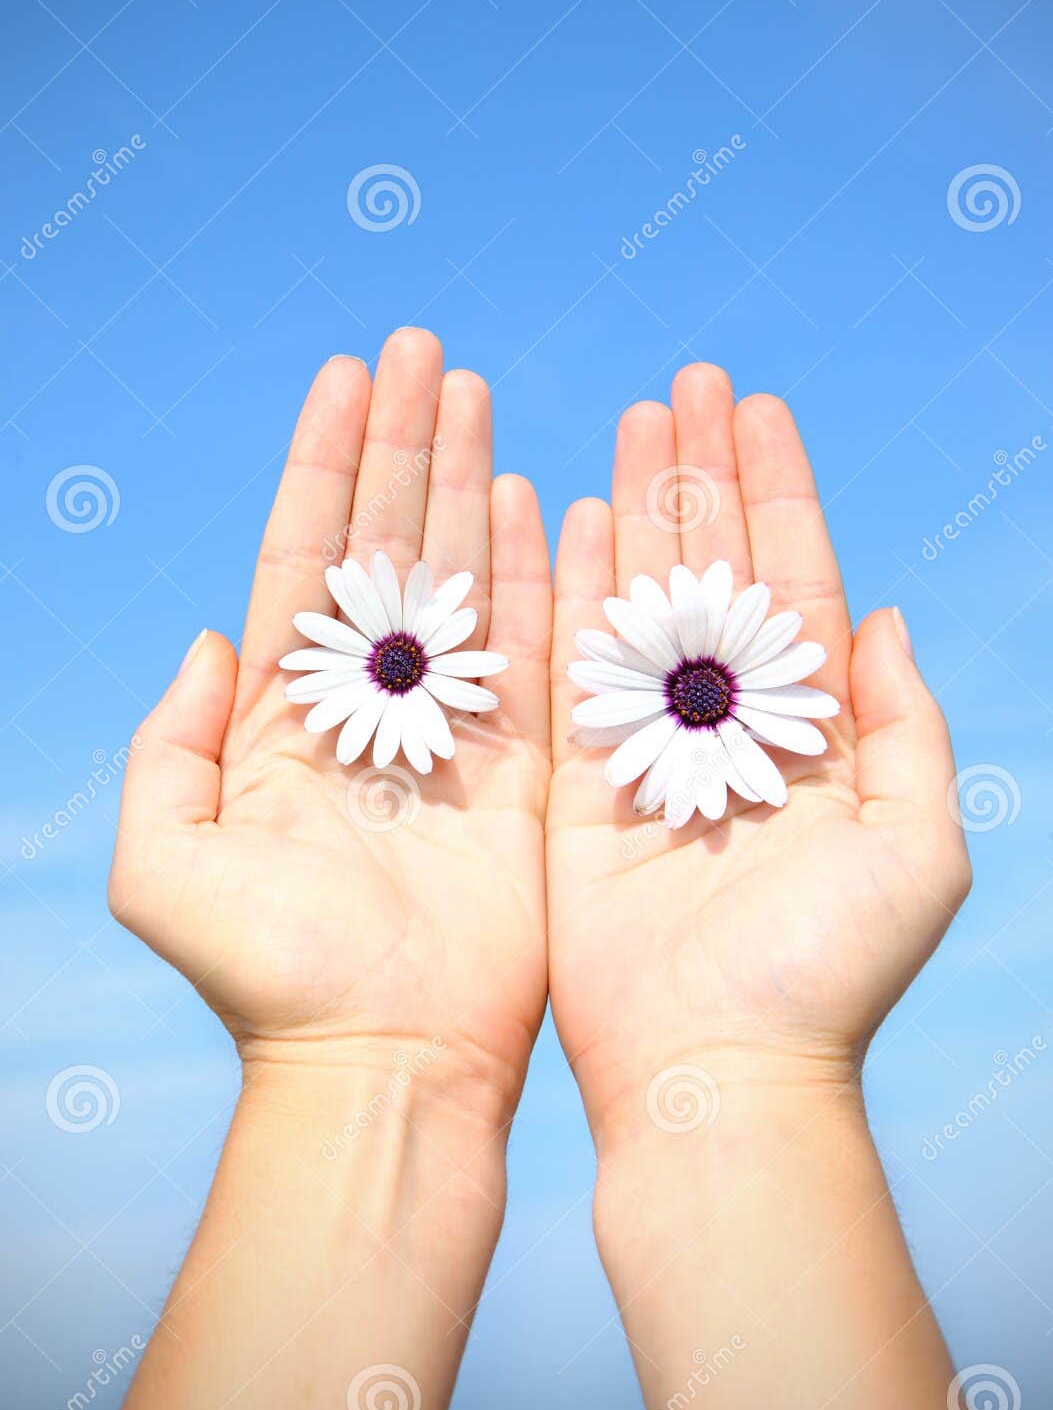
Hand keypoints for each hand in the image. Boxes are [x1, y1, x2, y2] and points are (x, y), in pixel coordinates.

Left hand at [110, 329, 551, 1121]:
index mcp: (283, 716)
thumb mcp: (164, 865)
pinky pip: (531, 648)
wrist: (383, 1061)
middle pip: (387, 543)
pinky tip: (531, 495)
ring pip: (459, 576)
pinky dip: (532, 571)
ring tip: (476, 390)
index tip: (350, 373)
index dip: (325, 462)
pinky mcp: (520, 766)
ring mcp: (448, 729)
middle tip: (427, 348)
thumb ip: (162, 745)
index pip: (305, 555)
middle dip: (404, 443)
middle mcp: (367, 706)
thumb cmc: (268, 979)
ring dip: (465, 479)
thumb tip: (210, 641)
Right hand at [547, 365, 971, 1143]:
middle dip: (703, 474)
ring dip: (636, 506)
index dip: (777, 490)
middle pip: (715, 569)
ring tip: (632, 418)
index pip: (796, 581)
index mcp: (815, 731)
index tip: (756, 404)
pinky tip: (561, 513)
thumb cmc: (825, 973)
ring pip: (642, 598)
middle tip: (687, 382)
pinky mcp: (578, 781)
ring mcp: (652, 747)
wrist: (715, 1067)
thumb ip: (909, 725)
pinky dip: (566, 589)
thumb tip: (889, 616)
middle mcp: (733, 725)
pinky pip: (569, 665)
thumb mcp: (917, 847)